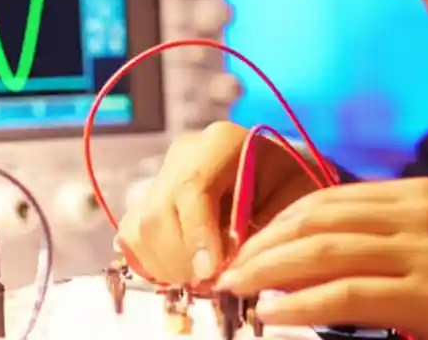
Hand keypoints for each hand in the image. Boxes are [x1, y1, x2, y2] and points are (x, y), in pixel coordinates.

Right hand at [115, 121, 321, 287]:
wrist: (282, 180)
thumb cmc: (292, 190)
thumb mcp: (294, 202)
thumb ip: (266, 229)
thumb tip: (234, 269)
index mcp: (222, 143)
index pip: (192, 187)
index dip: (197, 235)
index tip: (212, 272)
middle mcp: (184, 154)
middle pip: (158, 212)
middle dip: (182, 260)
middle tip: (211, 285)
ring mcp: (162, 176)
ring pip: (141, 228)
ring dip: (168, 267)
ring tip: (202, 280)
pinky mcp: (148, 200)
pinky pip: (133, 237)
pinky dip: (156, 263)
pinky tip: (186, 272)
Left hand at [215, 177, 427, 338]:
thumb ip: (391, 242)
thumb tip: (320, 254)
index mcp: (420, 196)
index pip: (327, 199)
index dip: (276, 223)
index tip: (243, 247)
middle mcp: (422, 213)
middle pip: (316, 218)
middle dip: (261, 244)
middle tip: (224, 271)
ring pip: (324, 251)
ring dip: (268, 271)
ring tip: (236, 290)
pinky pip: (349, 295)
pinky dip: (302, 304)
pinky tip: (273, 314)